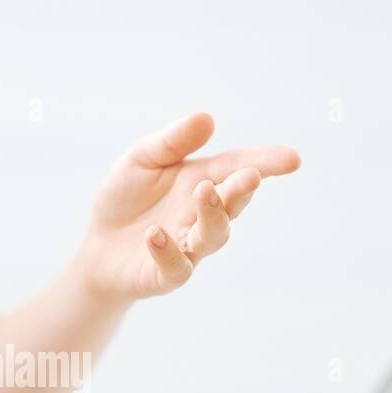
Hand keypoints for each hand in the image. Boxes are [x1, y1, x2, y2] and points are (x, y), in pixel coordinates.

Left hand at [77, 112, 299, 297]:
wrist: (99, 247)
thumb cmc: (126, 198)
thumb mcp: (143, 159)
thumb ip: (173, 142)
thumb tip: (207, 118)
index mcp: (202, 181)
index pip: (237, 169)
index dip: (265, 163)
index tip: (292, 158)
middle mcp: (201, 216)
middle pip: (230, 204)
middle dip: (242, 191)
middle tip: (250, 176)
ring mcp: (187, 247)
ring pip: (212, 237)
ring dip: (212, 216)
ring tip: (205, 193)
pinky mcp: (165, 274)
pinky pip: (176, 267)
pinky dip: (167, 251)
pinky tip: (155, 234)